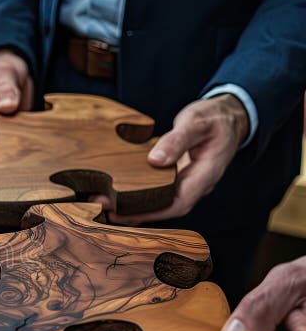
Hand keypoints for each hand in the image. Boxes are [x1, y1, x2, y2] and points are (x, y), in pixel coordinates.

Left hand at [102, 94, 249, 224]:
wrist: (226, 117)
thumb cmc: (214, 118)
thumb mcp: (197, 122)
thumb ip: (178, 140)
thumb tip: (155, 160)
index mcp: (206, 175)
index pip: (178, 203)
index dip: (151, 213)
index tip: (124, 214)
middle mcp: (196, 185)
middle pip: (165, 208)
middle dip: (135, 213)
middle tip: (104, 208)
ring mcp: (186, 182)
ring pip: (160, 202)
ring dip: (134, 206)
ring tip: (104, 204)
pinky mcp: (177, 178)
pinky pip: (158, 191)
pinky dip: (139, 194)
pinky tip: (118, 194)